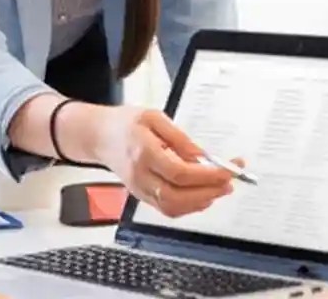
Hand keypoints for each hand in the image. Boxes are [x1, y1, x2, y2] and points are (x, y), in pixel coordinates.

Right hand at [83, 105, 237, 217]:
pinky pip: (167, 209)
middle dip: (209, 192)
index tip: (229, 169)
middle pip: (178, 196)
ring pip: (173, 207)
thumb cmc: (124, 123)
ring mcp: (139, 189)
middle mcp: (140, 175)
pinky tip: (202, 195)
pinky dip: (189, 206)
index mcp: (143, 152)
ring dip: (201, 201)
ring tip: (220, 188)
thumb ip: (180, 138)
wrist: (98, 136)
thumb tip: (203, 156)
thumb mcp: (154, 117)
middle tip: (229, 182)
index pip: (180, 172)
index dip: (209, 175)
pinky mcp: (141, 196)